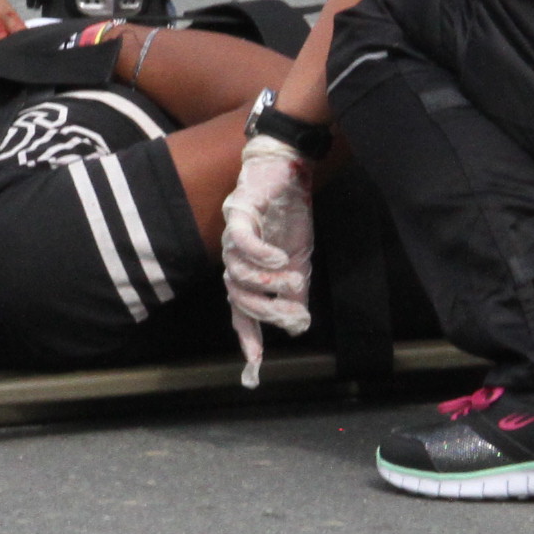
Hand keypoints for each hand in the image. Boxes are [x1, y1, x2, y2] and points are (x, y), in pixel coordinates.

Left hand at [220, 133, 314, 385]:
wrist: (288, 168)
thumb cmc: (289, 214)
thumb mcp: (299, 260)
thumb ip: (295, 293)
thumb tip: (299, 326)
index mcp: (247, 270)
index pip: (241, 310)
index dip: (247, 336)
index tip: (254, 366)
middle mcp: (234, 256)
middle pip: (238, 296)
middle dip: (266, 309)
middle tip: (293, 313)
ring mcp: (233, 235)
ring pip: (237, 273)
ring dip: (266, 282)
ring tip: (293, 277)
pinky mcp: (239, 212)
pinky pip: (241, 240)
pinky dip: (260, 255)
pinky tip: (279, 259)